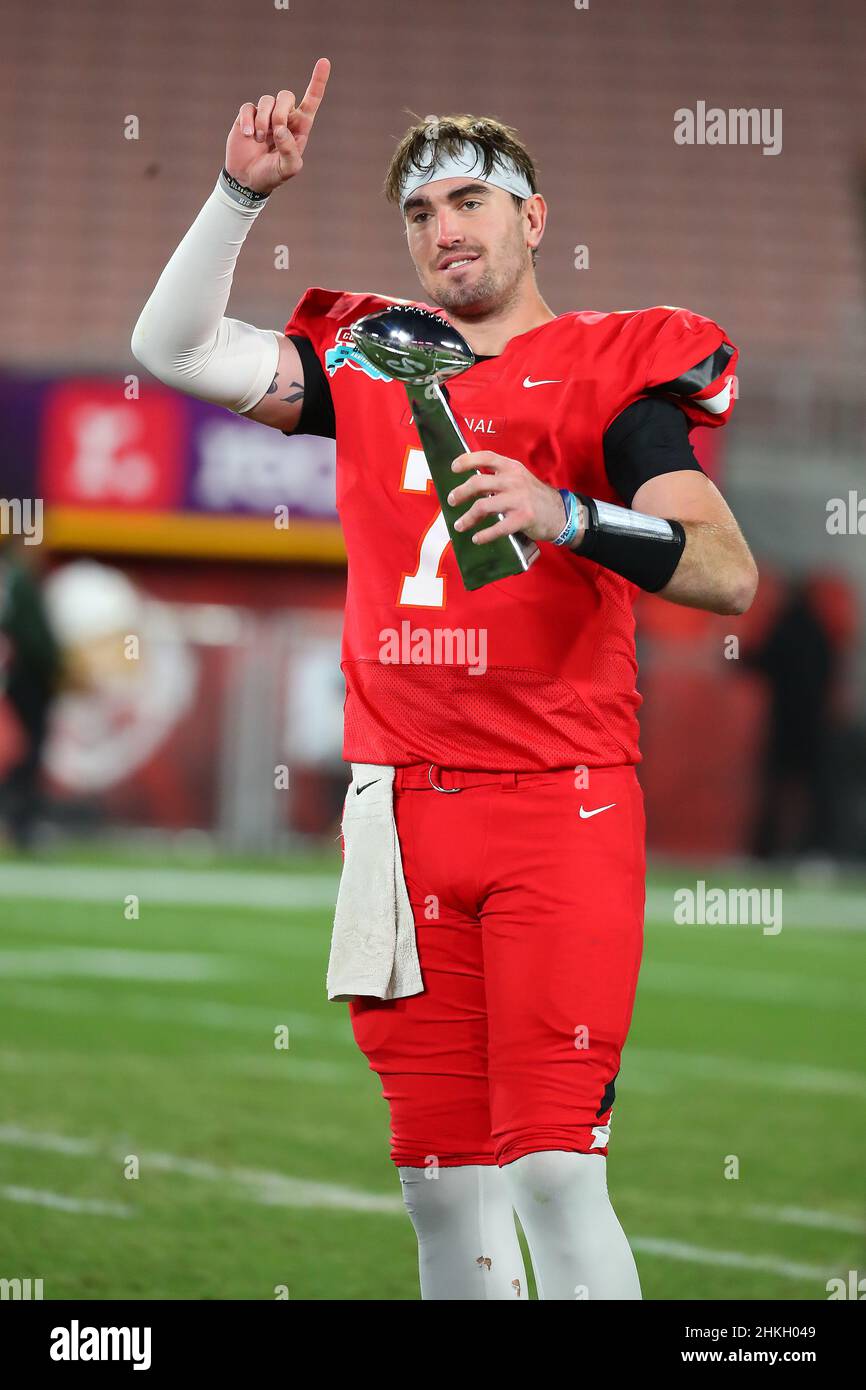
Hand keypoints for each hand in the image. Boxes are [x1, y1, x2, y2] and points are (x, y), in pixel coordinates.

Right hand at [225, 57, 330, 195]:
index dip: (317, 82)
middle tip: (274, 132)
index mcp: (299, 127)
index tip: (324, 61)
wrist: (247, 180)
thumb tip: (281, 129)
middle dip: (279, 112)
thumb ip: (289, 151)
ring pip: (266, 100)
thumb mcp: (287, 169)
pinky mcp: (247, 116)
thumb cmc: (272, 175)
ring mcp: (265, 115)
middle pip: (285, 96)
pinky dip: (248, 120)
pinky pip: (248, 107)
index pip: (311, 100)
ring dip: (262, 121)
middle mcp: (284, 117)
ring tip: (258, 139)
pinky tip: (248, 135)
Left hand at [446, 451, 584, 545]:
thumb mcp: (519, 479)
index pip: (486, 457)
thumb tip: (470, 485)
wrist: (559, 513)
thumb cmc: (533, 496)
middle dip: (460, 493)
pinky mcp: (522, 518)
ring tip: (459, 525)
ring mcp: (518, 499)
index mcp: (512, 467)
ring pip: (483, 506)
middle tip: (451, 500)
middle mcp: (514, 480)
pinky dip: (484, 535)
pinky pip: (497, 528)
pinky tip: (477, 538)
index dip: (467, 460)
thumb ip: (498, 478)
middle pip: (478, 482)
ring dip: (467, 518)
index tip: (453, 468)